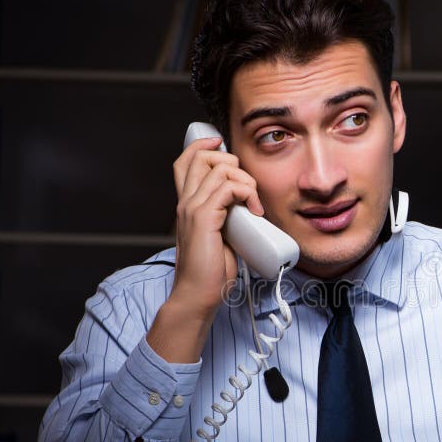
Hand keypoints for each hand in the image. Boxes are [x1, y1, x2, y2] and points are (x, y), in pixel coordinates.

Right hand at [147, 136, 263, 362]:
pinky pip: (229, 187)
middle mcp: (185, 201)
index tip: (226, 149)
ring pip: (220, 168)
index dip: (205, 146)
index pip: (186, 160)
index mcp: (187, 204)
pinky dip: (248, 193)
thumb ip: (228, 217)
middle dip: (232, 161)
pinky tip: (255, 212)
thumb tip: (250, 207)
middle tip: (248, 188)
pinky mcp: (204, 217)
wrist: (198, 295)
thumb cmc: (211, 273)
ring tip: (254, 205)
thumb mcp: (222, 236)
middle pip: (202, 155)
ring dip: (246, 181)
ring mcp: (192, 208)